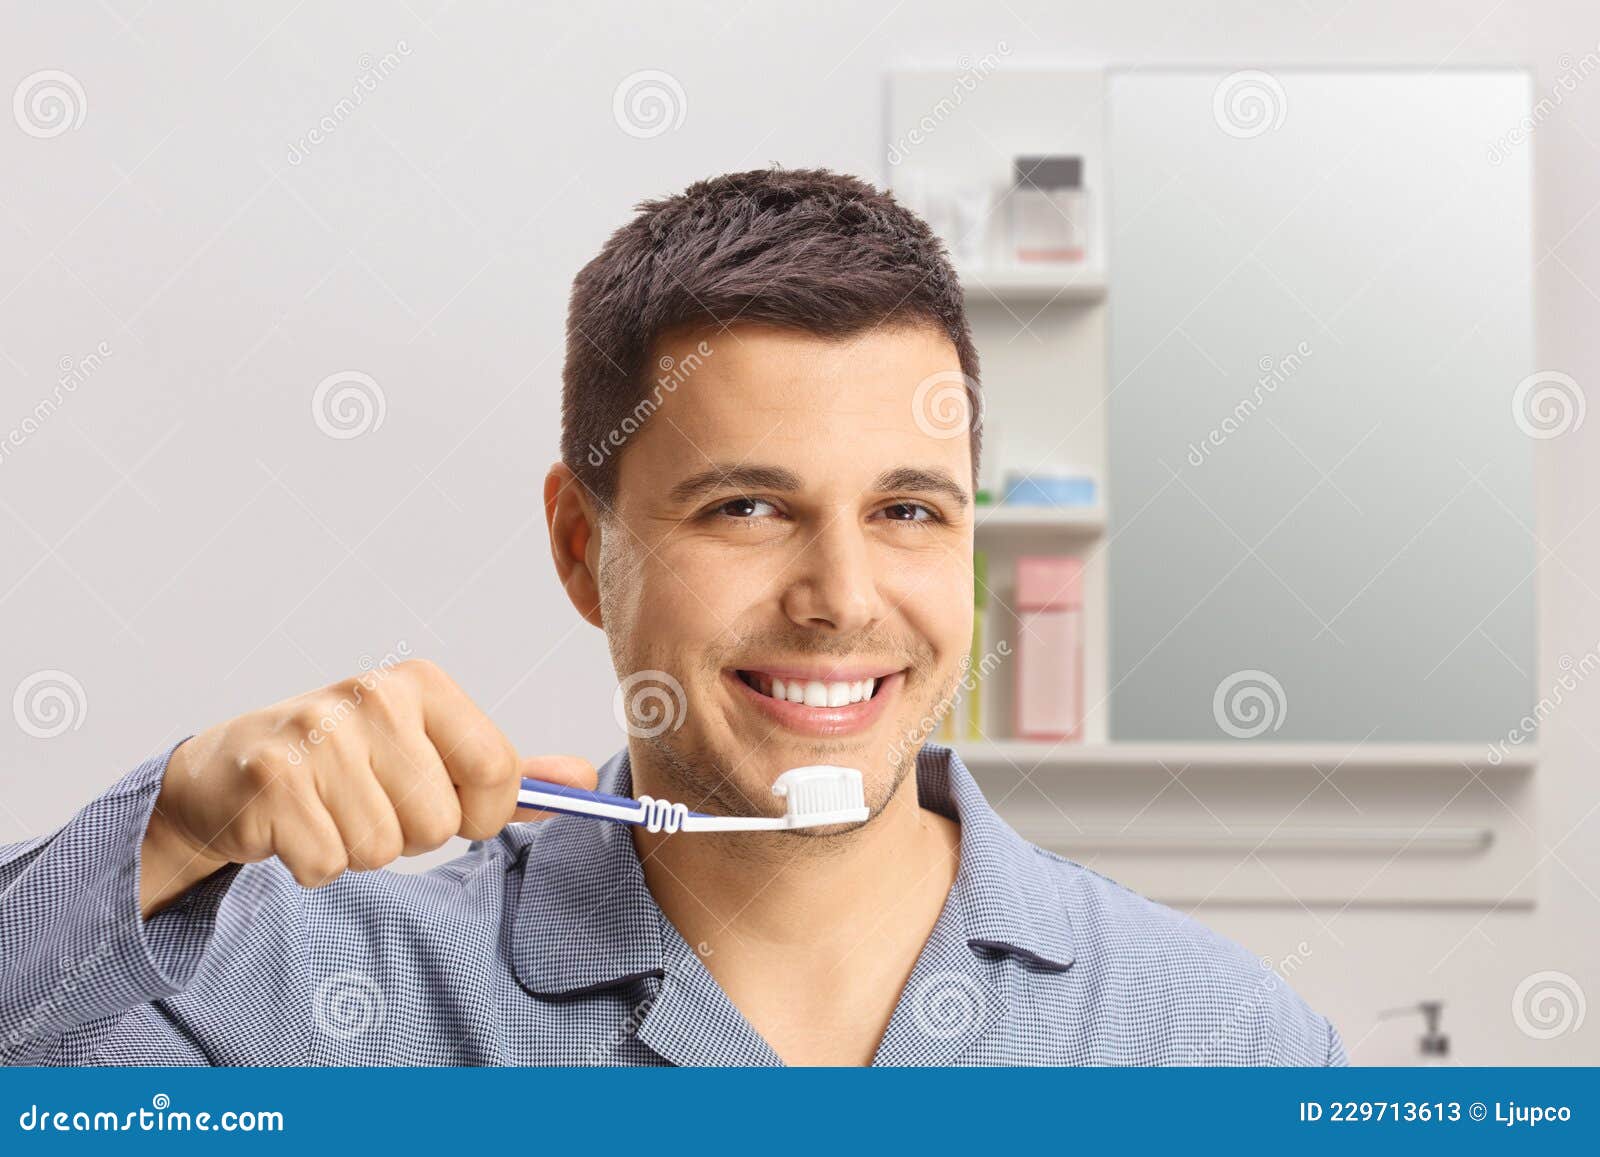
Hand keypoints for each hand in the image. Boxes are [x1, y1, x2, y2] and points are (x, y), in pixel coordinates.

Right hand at [139, 659, 595, 917]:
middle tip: (370, 802)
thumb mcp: (430, 752)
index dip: (483, 813)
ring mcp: (316, 735)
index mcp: (421, 683)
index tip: (453, 809)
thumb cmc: (348, 763)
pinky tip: (296, 825)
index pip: (498, 770)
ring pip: (382, 850)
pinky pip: (328, 864)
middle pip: (439, 822)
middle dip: (409, 834)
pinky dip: (314, 862)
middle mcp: (371, 696)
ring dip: (359, 849)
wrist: (227, 771)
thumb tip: (583, 782)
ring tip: (332, 810)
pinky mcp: (271, 781)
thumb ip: (507, 772)